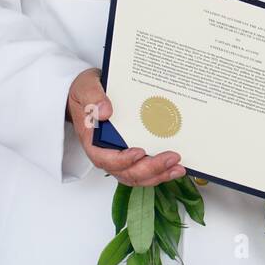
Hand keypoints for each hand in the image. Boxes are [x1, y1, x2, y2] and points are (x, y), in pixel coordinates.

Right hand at [67, 67, 185, 186]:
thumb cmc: (85, 94)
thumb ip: (93, 98)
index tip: (139, 152)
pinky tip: (174, 166)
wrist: (89, 95)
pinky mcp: (130, 155)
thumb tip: (105, 111)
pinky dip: (159, 171)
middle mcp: (106, 154)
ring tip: (178, 168)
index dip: (122, 160)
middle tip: (171, 158)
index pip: (105, 159)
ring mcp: (119, 156)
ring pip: (137, 175)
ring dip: (158, 174)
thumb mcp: (85, 88)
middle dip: (150, 168)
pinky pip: (143, 170)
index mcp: (92, 142)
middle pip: (126, 172)